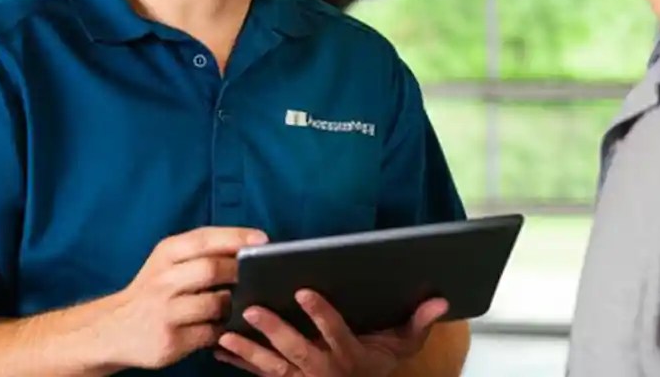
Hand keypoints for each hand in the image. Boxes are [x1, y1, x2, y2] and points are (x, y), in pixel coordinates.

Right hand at [99, 227, 267, 370]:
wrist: (113, 329)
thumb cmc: (152, 291)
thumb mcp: (167, 263)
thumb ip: (201, 252)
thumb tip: (249, 246)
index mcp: (166, 254)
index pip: (205, 239)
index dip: (236, 237)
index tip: (262, 241)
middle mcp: (163, 280)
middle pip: (213, 269)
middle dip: (239, 272)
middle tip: (254, 276)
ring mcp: (165, 312)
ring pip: (216, 304)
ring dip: (231, 304)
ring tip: (232, 304)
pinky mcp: (171, 341)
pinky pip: (211, 333)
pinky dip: (222, 329)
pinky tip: (219, 326)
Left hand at [215, 290, 448, 376]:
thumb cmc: (377, 365)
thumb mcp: (401, 347)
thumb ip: (417, 324)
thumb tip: (440, 300)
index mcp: (352, 356)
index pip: (336, 333)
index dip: (321, 315)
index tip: (304, 291)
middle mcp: (325, 371)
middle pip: (298, 351)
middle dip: (275, 331)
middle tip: (253, 311)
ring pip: (273, 367)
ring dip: (249, 352)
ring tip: (227, 336)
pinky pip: (261, 376)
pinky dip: (240, 364)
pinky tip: (220, 350)